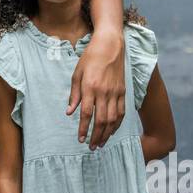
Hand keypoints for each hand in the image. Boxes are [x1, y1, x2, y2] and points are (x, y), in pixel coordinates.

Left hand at [69, 30, 125, 149]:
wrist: (110, 45)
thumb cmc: (90, 58)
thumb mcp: (76, 73)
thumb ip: (74, 94)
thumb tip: (69, 112)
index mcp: (89, 87)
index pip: (86, 113)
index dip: (83, 128)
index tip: (80, 139)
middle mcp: (103, 92)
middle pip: (101, 120)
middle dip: (96, 136)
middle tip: (91, 147)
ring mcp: (115, 92)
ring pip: (113, 119)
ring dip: (107, 134)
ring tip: (101, 143)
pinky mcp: (123, 91)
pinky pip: (121, 112)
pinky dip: (117, 124)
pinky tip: (112, 131)